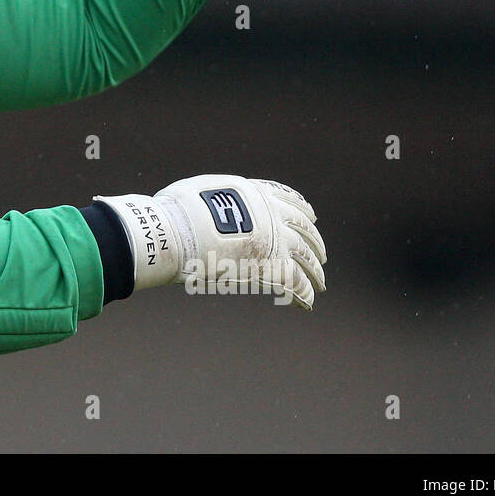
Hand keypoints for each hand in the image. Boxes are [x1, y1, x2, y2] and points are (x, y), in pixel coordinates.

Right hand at [95, 174, 327, 309]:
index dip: (302, 210)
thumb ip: (215, 200)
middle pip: (303, 230)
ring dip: (314, 273)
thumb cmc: (174, 214)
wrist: (174, 233)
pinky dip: (303, 294)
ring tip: (319, 285)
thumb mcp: (201, 193)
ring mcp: (275, 240)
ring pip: (306, 259)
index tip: (311, 217)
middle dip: (314, 243)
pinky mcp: (272, 267)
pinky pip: (296, 283)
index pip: (289, 199)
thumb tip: (201, 205)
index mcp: (256, 193)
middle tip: (320, 256)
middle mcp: (272, 214)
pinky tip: (307, 303)